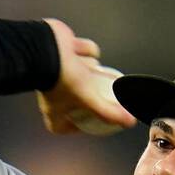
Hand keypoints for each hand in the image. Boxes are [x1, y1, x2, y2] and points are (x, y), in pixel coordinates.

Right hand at [37, 18, 137, 134]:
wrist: (44, 46)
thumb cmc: (61, 78)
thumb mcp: (88, 100)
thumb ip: (108, 113)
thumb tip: (130, 123)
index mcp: (54, 108)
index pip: (62, 126)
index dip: (75, 128)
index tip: (87, 125)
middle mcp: (54, 90)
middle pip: (76, 100)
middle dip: (91, 95)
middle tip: (103, 96)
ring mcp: (58, 70)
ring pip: (82, 73)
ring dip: (90, 69)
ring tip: (92, 69)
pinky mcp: (62, 50)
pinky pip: (82, 52)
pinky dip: (87, 50)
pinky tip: (86, 51)